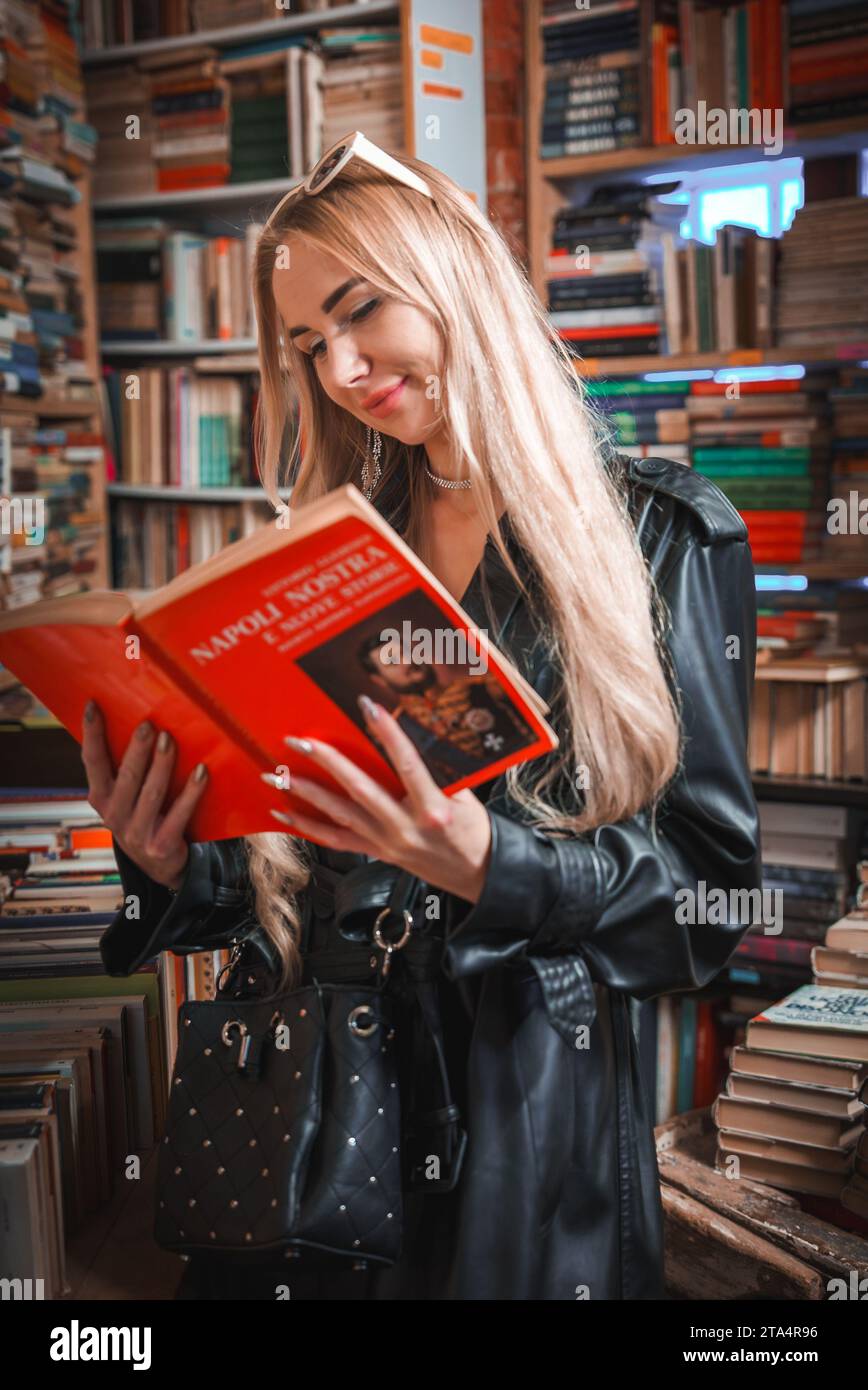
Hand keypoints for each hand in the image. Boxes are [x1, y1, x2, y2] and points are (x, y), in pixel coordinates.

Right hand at [81, 699, 208, 891]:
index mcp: (101, 797)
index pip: (92, 761)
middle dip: (137, 750)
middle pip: (126, 776)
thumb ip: (124, 767)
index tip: (94, 705)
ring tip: (169, 740)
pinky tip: (202, 771)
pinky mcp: (162, 844)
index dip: (92, 733)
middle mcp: (114, 815)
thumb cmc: (142, 815)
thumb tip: (138, 721)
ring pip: (151, 793)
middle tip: (148, 724)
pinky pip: (179, 814)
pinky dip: (192, 792)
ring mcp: (137, 832)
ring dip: (161, 765)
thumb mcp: (124, 796)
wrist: (158, 864)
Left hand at [269, 696, 492, 904]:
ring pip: (339, 814)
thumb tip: (413, 735)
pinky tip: (284, 813)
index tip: (367, 706)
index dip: (386, 732)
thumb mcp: (465, 797)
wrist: (477, 874)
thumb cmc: (473, 833)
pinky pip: (335, 840)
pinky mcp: (376, 853)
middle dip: (326, 762)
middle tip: (299, 742)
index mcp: (432, 808)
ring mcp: (386, 842)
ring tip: (277, 774)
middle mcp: (404, 827)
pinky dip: (307, 826)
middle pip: (359, 788)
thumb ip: (438, 770)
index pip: (405, 763)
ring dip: (305, 792)